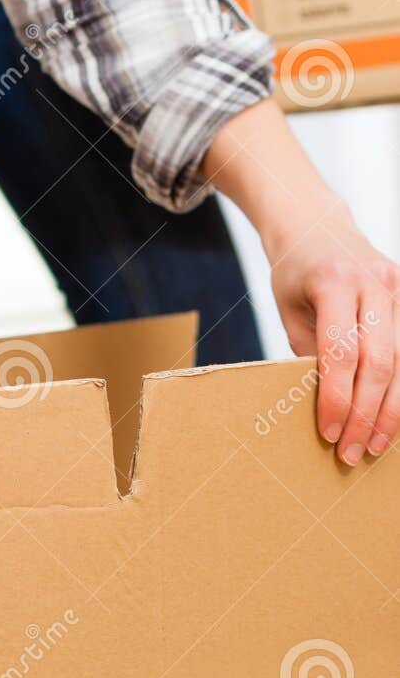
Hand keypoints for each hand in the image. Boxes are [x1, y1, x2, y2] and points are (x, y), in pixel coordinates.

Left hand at [202, 99, 398, 461]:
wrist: (316, 225)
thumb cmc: (295, 273)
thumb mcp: (289, 309)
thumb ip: (308, 352)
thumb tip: (327, 408)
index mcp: (334, 281)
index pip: (340, 351)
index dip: (337, 398)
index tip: (328, 432)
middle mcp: (373, 282)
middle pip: (378, 362)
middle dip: (366, 413)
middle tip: (351, 452)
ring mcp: (396, 288)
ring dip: (388, 410)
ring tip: (373, 446)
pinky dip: (399, 389)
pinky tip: (390, 418)